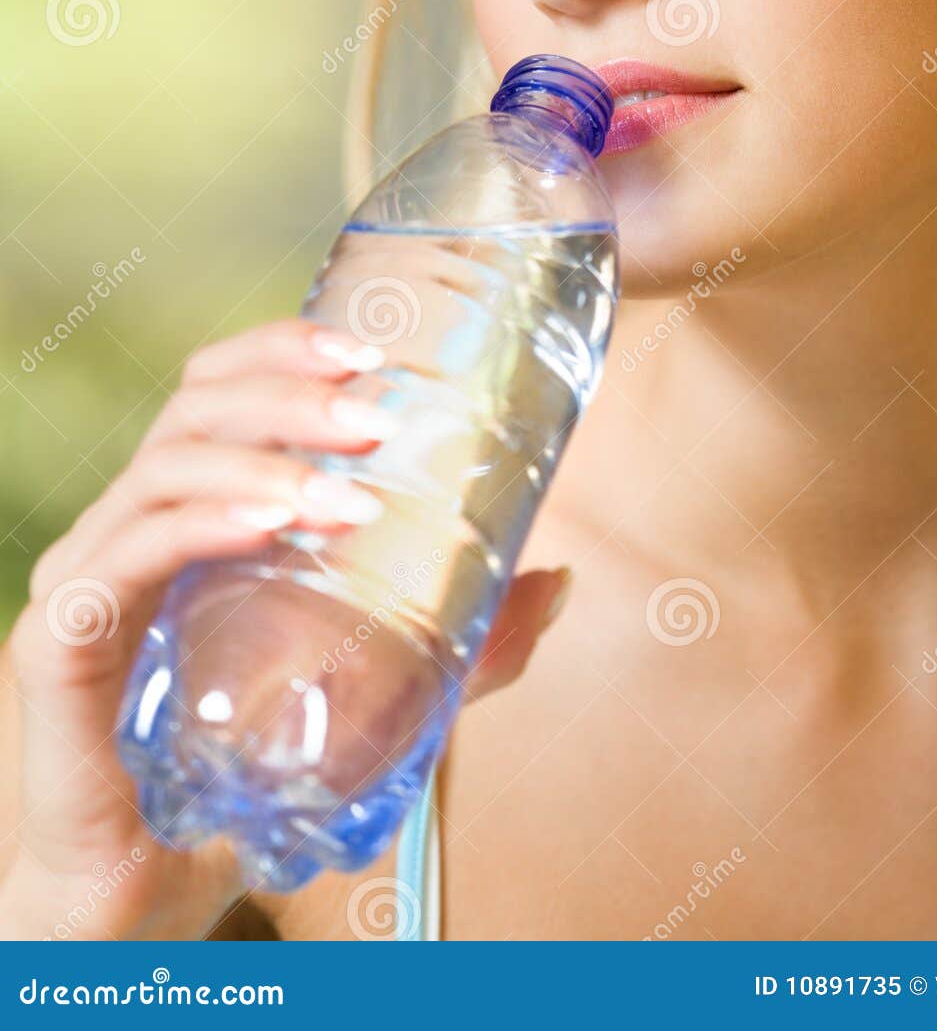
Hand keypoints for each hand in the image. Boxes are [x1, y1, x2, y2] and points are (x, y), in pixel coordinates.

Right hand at [0, 318, 570, 938]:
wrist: (133, 911)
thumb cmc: (236, 785)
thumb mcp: (372, 700)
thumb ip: (458, 647)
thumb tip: (555, 580)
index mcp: (185, 518)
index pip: (213, 391)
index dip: (279, 350)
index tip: (370, 352)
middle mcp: (125, 532)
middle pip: (191, 411)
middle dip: (288, 394)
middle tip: (377, 420)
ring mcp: (85, 585)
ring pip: (160, 473)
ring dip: (261, 467)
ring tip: (346, 496)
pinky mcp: (56, 649)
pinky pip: (118, 562)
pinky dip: (195, 527)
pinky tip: (264, 529)